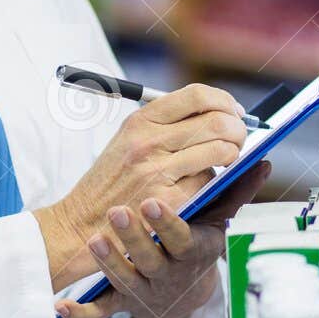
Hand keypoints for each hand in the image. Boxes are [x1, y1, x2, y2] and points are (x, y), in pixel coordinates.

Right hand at [33, 84, 248, 288]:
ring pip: (220, 150)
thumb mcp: (128, 139)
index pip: (197, 95)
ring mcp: (158, 171)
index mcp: (140, 120)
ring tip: (225, 159)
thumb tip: (216, 111)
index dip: (224, 101)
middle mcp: (149, 141)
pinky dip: (210, 182)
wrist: (80, 222)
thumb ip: (166, 123)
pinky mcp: (167, 201)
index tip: (234, 111)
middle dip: (237, 129)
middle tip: (238, 138)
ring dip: (231, 154)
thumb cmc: (110, 181)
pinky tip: (197, 186)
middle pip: (216, 120)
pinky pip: (208, 182)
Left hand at [54, 160, 271, 317]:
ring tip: (94, 240)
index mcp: (194, 252)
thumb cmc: (197, 243)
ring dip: (109, 264)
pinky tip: (61, 304)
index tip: (153, 201)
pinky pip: (100, 313)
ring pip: (125, 281)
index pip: (183, 240)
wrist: (182, 295)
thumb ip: (235, 192)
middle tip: (119, 213)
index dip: (168, 225)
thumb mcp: (219, 221)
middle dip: (135, 240)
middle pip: (151, 261)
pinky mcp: (121, 303)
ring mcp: (144, 291)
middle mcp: (169, 274)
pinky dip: (82, 312)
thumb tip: (262, 161)